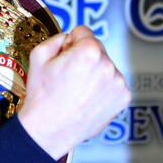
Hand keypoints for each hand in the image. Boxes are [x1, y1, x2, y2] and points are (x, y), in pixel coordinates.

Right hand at [17, 26, 130, 159]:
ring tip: (78, 90)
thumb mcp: (38, 55)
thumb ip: (57, 37)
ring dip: (95, 73)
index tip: (64, 58)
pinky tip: (88, 99)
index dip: (70, 44)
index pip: (83, 32)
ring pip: (106, 66)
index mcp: (88, 51)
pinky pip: (113, 83)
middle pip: (97, 48)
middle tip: (69, 77)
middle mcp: (108, 65)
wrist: (49, 130)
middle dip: (84, 57)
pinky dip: (103, 88)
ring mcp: (118, 83)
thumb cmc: (43, 96)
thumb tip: (71, 37)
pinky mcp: (123, 98)